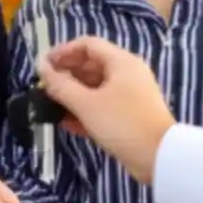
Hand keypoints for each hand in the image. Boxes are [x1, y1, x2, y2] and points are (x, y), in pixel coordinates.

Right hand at [35, 36, 174, 183]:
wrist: (160, 157)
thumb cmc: (122, 123)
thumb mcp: (86, 104)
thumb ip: (61, 85)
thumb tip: (42, 69)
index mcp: (121, 62)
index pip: (88, 45)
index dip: (62, 52)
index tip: (43, 66)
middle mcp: (127, 73)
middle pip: (91, 65)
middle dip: (66, 75)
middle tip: (45, 88)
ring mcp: (130, 95)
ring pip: (95, 87)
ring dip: (73, 95)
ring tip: (52, 107)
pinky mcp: (130, 115)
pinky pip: (103, 105)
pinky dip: (85, 110)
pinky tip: (67, 123)